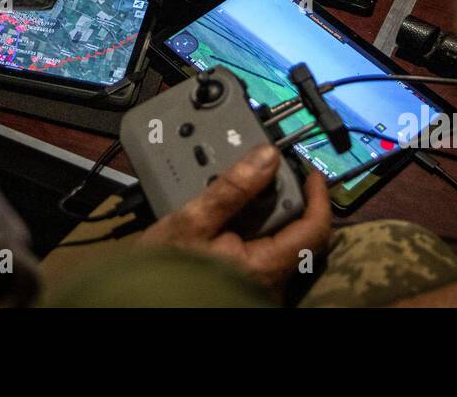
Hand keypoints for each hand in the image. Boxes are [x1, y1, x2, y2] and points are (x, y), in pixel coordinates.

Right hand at [137, 144, 332, 296]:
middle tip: (263, 176)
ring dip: (263, 214)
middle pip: (296, 232)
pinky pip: (260, 252)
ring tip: (237, 193)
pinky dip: (250, 230)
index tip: (310, 173)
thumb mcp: (192, 220)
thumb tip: (266, 157)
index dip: (318, 196)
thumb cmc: (164, 270)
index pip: (315, 229)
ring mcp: (258, 285)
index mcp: (266, 266)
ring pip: (277, 242)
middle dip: (283, 200)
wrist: (138, 299)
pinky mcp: (244, 286)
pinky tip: (226, 218)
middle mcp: (269, 280)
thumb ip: (231, 188)